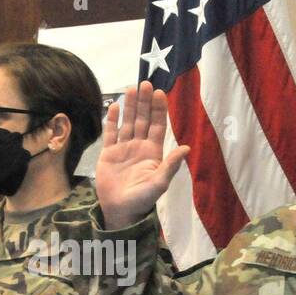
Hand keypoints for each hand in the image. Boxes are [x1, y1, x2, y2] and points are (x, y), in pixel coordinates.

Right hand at [94, 81, 189, 229]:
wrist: (120, 210)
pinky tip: (115, 106)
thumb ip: (171, 165)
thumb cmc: (142, 200)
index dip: (158, 109)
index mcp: (153, 152)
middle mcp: (139, 147)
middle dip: (144, 102)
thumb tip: (187, 147)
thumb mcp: (159, 183)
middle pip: (142, 119)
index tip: (159, 92)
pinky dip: (112, 120)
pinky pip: (110, 133)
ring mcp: (123, 149)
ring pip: (127, 123)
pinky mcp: (108, 154)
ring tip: (130, 89)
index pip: (157, 125)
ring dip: (130, 106)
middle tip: (145, 83)